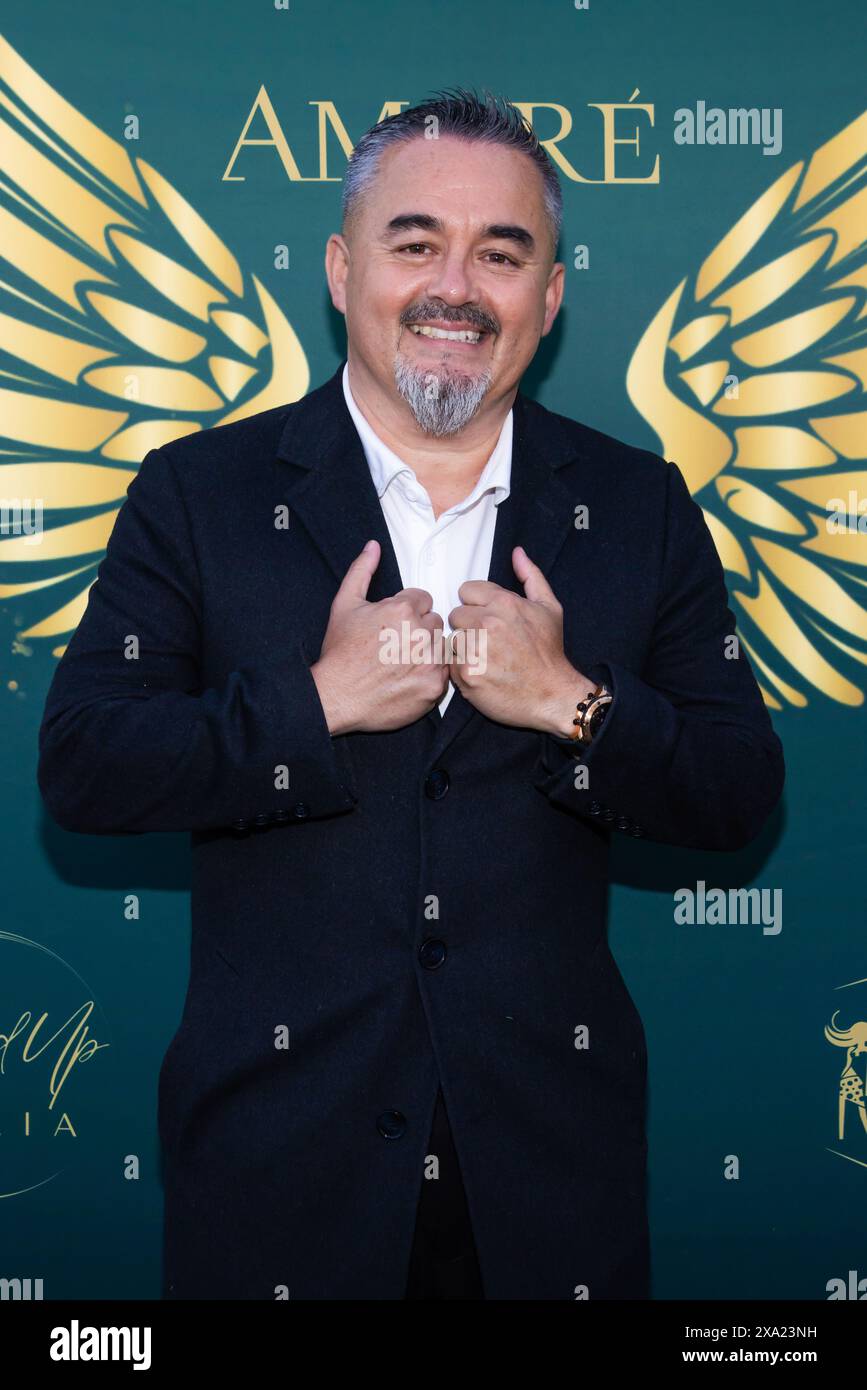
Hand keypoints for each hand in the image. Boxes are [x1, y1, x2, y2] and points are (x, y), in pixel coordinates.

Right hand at [311, 540, 448, 734]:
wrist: (336, 696)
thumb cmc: (340, 652)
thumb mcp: (345, 605)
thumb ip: (362, 571)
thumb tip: (373, 546)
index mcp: (403, 610)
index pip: (423, 600)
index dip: (406, 612)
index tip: (391, 627)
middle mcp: (421, 634)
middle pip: (435, 622)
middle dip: (419, 630)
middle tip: (394, 646)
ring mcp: (430, 662)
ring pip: (441, 647)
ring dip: (427, 652)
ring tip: (400, 663)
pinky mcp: (434, 687)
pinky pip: (444, 673)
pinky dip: (429, 676)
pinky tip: (407, 679)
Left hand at [447, 545, 593, 734]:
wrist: (552, 695)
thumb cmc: (549, 652)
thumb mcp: (549, 608)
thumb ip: (531, 576)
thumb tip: (517, 552)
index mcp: (504, 603)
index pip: (466, 591)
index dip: (477, 605)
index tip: (490, 620)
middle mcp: (487, 623)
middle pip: (456, 615)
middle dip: (469, 626)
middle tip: (489, 643)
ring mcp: (475, 650)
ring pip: (452, 639)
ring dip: (464, 649)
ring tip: (487, 659)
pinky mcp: (466, 674)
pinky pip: (450, 664)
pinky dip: (463, 670)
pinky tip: (483, 674)